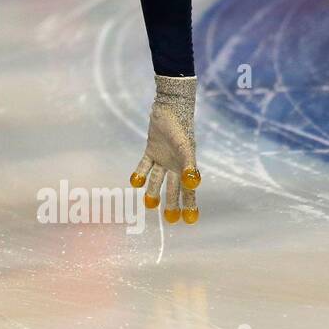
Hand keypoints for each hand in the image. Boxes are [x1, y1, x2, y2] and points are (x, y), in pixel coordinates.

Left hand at [130, 75, 200, 223]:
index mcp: (187, 166)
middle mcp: (176, 164)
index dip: (190, 205)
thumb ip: (189, 165)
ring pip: (159, 179)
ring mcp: (163, 158)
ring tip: (149, 205)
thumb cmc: (180, 126)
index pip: (189, 190)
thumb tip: (193, 183)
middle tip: (169, 220)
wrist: (169, 106)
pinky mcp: (151, 150)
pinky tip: (134, 183)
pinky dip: (140, 174)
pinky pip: (145, 165)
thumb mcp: (185, 147)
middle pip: (174, 188)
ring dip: (154, 191)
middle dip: (172, 203)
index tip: (189, 221)